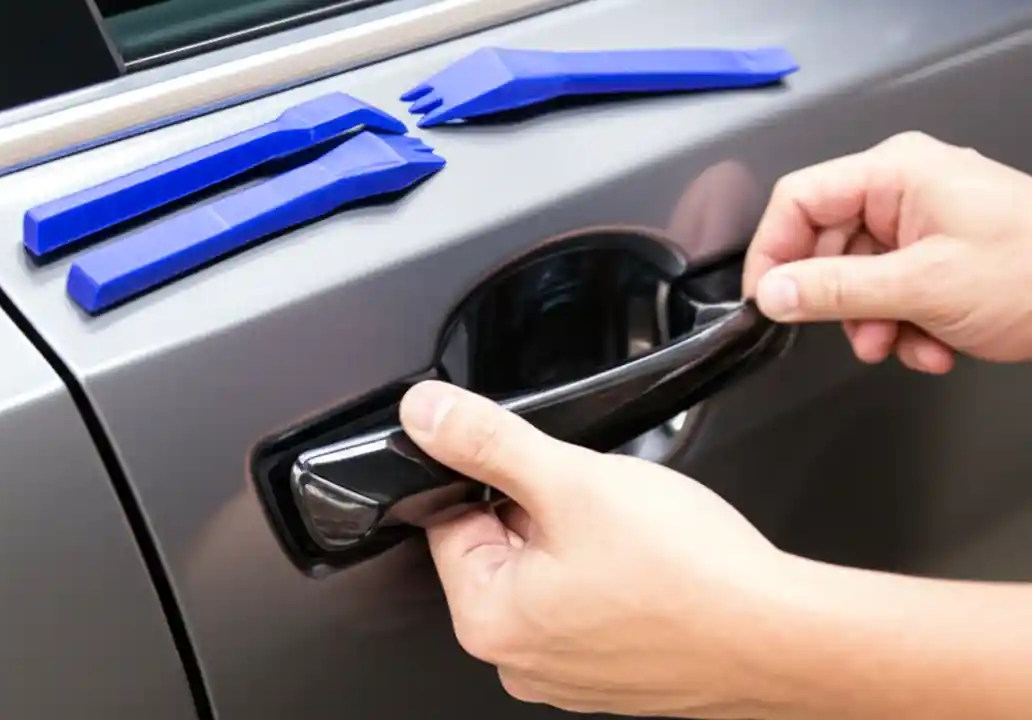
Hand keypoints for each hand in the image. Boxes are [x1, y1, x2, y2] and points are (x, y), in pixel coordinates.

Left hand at [399, 380, 795, 717]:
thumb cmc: (690, 575)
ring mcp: (569, 674)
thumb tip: (426, 415)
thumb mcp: (572, 480)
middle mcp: (519, 660)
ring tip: (632, 538)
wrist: (785, 636)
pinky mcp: (614, 674)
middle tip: (597, 505)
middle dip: (541, 510)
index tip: (539, 473)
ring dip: (579, 540)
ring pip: (549, 572)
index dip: (493, 480)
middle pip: (501, 548)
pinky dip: (613, 577)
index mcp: (487, 621)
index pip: (450, 522)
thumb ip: (487, 441)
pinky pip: (590, 605)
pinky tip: (652, 567)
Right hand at [743, 131, 1031, 373]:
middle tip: (857, 338)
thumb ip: (835, 290)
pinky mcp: (942, 255)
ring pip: (858, 278)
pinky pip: (893, 291)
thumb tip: (772, 294)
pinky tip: (935, 347)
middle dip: (840, 303)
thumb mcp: (921, 286)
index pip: (798, 200)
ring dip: (876, 324)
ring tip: (907, 347)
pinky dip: (906, 327)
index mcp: (895, 173)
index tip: (768, 301)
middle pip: (826, 245)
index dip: (773, 252)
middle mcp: (904, 190)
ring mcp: (925, 223)